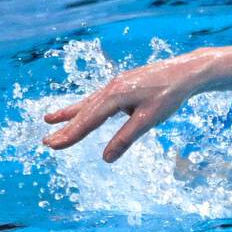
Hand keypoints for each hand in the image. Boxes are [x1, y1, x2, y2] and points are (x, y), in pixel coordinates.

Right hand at [42, 50, 213, 161]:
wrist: (185, 72)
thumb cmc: (169, 95)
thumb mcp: (149, 119)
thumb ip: (126, 138)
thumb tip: (106, 158)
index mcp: (115, 96)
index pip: (88, 121)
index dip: (70, 135)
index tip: (53, 146)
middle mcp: (111, 88)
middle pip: (84, 112)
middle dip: (65, 128)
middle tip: (46, 142)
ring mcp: (116, 85)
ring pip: (89, 102)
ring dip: (71, 113)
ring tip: (50, 119)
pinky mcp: (123, 84)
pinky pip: (99, 98)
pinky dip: (87, 106)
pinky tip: (84, 110)